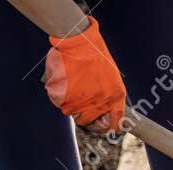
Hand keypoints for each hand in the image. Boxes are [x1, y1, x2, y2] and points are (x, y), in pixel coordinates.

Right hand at [43, 16, 124, 132]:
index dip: (107, 127)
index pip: (114, 123)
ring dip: (68, 102)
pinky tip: (61, 81)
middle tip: (78, 102)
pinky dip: (56, 94)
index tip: (102, 125)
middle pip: (88, 121)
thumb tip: (106, 116)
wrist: (80, 40)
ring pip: (70, 112)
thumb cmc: (96, 54)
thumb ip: (110, 96)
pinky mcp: (65, 95)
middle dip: (82, 114)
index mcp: (116, 97)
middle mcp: (100, 102)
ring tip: (69, 86)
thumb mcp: (113, 76)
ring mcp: (82, 100)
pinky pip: (58, 102)